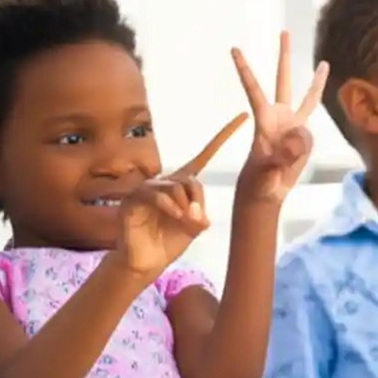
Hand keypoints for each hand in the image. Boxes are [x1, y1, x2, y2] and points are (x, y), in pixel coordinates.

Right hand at [116, 114, 247, 277]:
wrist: (145, 261)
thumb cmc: (169, 242)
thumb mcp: (194, 228)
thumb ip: (201, 217)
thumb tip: (200, 215)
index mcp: (184, 185)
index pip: (204, 156)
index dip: (222, 136)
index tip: (244, 117)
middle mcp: (166, 181)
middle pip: (191, 179)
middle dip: (198, 201)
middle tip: (197, 221)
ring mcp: (148, 187)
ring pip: (175, 186)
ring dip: (184, 207)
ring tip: (183, 223)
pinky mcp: (134, 197)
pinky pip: (156, 194)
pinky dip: (169, 206)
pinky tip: (175, 216)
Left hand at [231, 31, 329, 204]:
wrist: (268, 191)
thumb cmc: (261, 181)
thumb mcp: (268, 172)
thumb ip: (284, 157)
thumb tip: (300, 139)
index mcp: (264, 120)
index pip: (254, 90)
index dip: (244, 70)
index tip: (234, 49)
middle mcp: (279, 117)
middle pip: (282, 80)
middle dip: (284, 57)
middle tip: (283, 32)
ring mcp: (293, 126)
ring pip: (307, 99)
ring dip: (317, 82)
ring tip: (324, 64)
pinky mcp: (304, 137)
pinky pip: (311, 134)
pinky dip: (306, 146)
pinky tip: (295, 157)